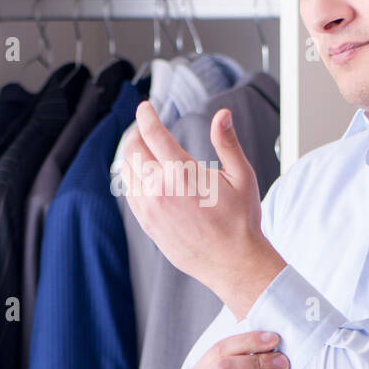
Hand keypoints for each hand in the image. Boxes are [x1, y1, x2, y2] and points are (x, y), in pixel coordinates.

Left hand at [119, 103, 283, 313]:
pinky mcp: (146, 223)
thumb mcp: (241, 176)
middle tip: (143, 127)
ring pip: (127, 171)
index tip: (145, 107)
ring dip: (132, 155)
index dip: (146, 115)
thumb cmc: (240, 220)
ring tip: (142, 149)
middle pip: (133, 149)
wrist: (232, 262)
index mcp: (183, 173)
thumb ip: (227, 143)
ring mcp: (149, 208)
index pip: (153, 133)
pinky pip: (129, 193)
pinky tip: (142, 175)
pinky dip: (131, 178)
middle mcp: (160, 189)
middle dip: (137, 133)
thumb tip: (222, 114)